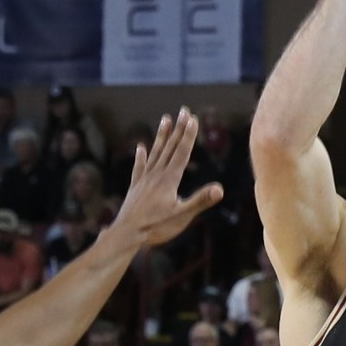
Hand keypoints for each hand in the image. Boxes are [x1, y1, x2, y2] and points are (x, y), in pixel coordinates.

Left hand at [110, 111, 223, 248]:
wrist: (126, 235)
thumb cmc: (155, 228)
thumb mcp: (182, 216)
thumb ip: (200, 201)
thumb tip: (220, 189)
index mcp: (169, 180)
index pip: (182, 153)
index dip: (189, 135)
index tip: (193, 118)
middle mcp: (156, 175)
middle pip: (170, 148)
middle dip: (179, 129)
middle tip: (184, 110)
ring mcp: (144, 180)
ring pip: (155, 153)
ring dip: (161, 136)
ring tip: (165, 119)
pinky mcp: (135, 188)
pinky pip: (139, 168)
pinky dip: (140, 157)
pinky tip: (140, 148)